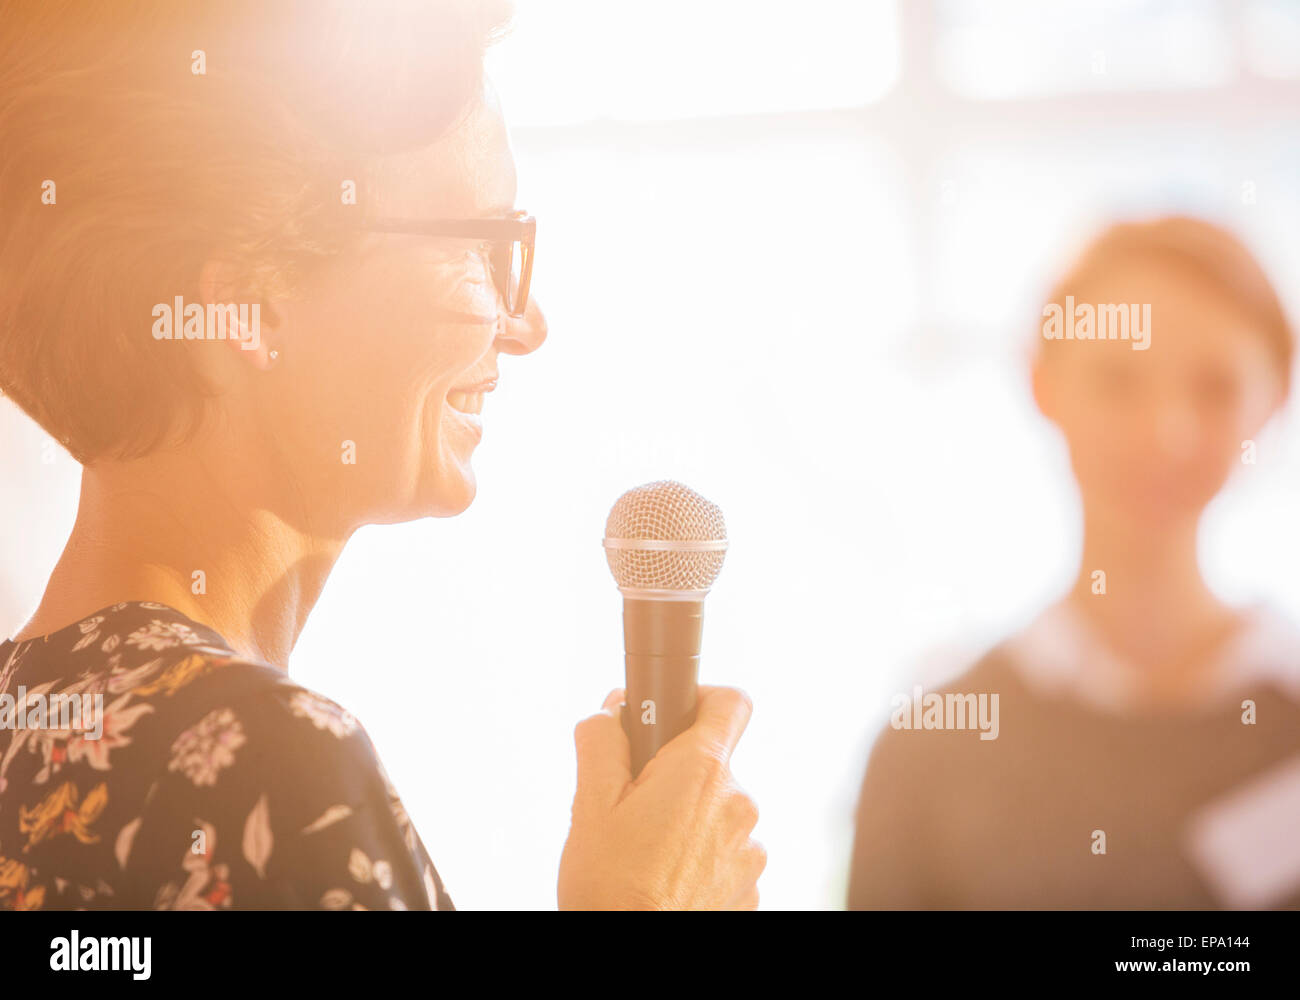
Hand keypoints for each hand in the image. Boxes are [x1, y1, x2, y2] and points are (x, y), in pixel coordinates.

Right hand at [558, 685, 764, 909]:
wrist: (632, 957)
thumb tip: (611, 711)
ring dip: (686, 821)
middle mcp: (738, 805)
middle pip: (712, 763)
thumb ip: (602, 742)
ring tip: (643, 851)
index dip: (700, 697)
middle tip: (631, 802)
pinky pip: (724, 853)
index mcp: (701, 773)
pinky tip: (663, 878)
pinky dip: (698, 857)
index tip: (669, 714)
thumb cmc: (609, 888)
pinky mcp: (750, 887)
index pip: (730, 702)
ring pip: (716, 812)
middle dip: (673, 774)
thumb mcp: (588, 805)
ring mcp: (749, 850)